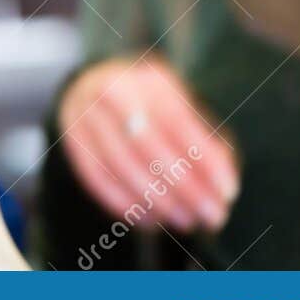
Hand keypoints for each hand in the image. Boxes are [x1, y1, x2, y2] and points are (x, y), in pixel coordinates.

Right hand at [58, 56, 239, 233]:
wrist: (92, 85)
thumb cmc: (152, 107)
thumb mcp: (181, 110)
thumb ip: (203, 142)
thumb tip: (223, 189)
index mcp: (147, 78)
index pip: (178, 121)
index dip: (205, 160)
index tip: (228, 193)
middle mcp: (111, 91)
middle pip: (147, 143)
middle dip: (183, 186)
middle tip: (211, 216)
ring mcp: (85, 114)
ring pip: (119, 162)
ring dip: (155, 199)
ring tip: (184, 221)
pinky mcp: (71, 140)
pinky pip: (96, 177)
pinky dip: (124, 204)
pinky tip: (150, 219)